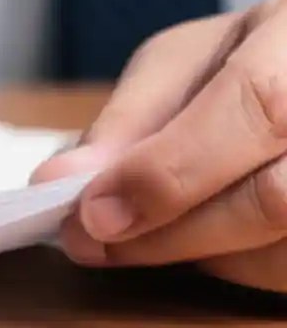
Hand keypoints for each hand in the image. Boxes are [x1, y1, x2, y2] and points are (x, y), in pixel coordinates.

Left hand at [32, 0, 286, 292]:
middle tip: (91, 239)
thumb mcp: (188, 62)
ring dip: (197, 256)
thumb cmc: (259, 58)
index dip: (169, 170)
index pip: (259, 106)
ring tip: (144, 235)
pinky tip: (204, 242)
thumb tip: (61, 181)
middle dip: (167, 231)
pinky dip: (235, 269)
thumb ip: (130, 119)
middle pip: (279, 197)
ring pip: (285, 253)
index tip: (92, 212)